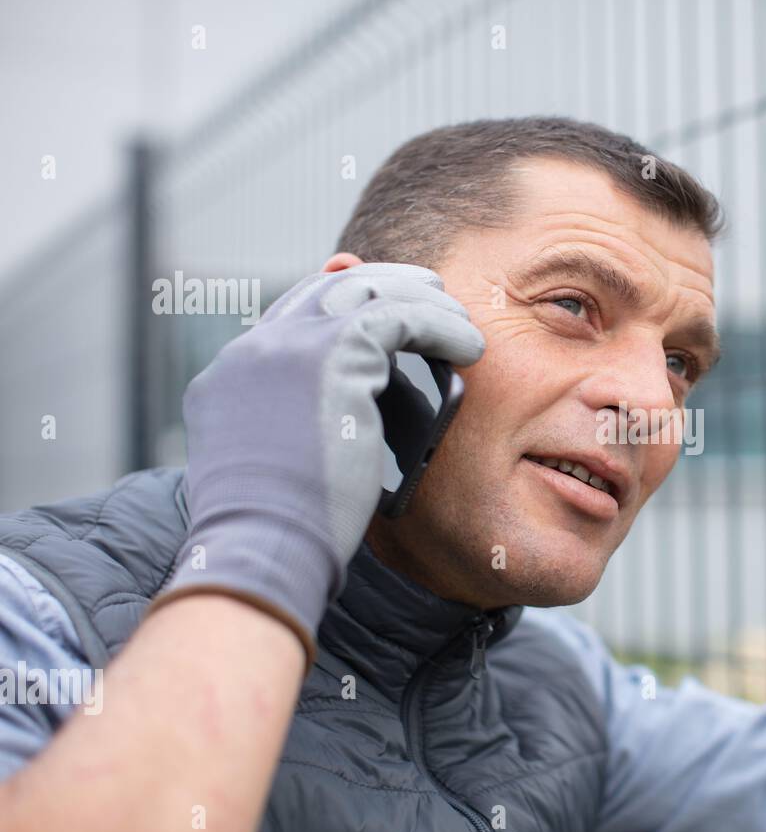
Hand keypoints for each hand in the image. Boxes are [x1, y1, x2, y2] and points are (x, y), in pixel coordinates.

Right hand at [152, 263, 483, 657]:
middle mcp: (252, 351)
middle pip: (326, 291)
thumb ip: (299, 434)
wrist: (261, 546)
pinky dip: (440, 326)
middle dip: (382, 285)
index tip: (378, 307)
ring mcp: (288, 346)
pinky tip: (469, 344)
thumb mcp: (277, 475)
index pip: (289, 319)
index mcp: (231, 379)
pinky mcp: (334, 353)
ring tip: (457, 319)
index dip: (339, 305)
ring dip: (419, 301)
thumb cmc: (278, 538)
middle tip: (426, 292)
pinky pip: (402, 317)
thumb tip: (343, 427)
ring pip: (366, 293)